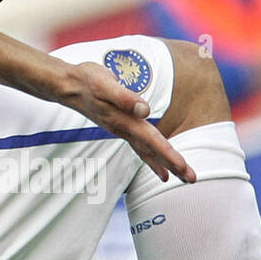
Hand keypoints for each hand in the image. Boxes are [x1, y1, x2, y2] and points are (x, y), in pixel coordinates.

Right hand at [58, 62, 195, 183]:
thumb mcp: (105, 83)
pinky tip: (159, 169)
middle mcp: (123, 129)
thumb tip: (145, 110)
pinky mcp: (120, 126)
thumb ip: (124, 97)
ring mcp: (121, 130)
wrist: (68, 85)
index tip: (184, 168)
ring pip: (146, 151)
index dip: (167, 154)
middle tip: (192, 179)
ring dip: (164, 165)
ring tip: (182, 178)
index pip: (150, 140)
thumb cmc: (87, 80)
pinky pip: (139, 147)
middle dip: (172, 165)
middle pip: (151, 151)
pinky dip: (151, 159)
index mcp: (123, 120)